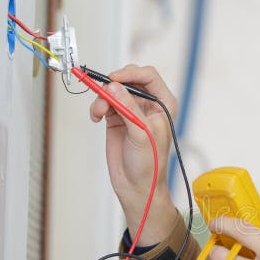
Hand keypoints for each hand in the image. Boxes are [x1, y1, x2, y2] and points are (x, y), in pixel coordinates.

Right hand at [89, 64, 178, 244]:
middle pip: (128, 79)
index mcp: (164, 104)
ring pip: (113, 90)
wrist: (137, 187)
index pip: (148, 76)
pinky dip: (97, 106)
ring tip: (98, 112)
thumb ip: (127, 108)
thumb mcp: (141, 133)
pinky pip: (104, 102)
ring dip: (102, 97)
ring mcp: (131, 110)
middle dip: (113, 84)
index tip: (114, 79)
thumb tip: (113, 87)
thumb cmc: (149, 164)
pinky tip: (96, 116)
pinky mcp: (117, 119)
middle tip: (102, 94)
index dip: (130, 73)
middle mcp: (148, 105)